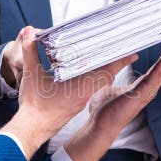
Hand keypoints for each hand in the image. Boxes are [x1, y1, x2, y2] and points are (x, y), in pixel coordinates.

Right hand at [1, 26, 136, 159]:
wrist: (31, 129)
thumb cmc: (33, 106)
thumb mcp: (31, 74)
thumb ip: (30, 51)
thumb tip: (29, 31)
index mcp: (80, 87)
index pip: (107, 70)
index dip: (120, 60)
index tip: (131, 52)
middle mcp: (85, 94)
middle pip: (106, 76)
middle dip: (114, 63)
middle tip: (121, 50)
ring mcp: (81, 100)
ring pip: (99, 83)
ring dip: (104, 70)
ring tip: (106, 57)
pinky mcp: (76, 104)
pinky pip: (91, 88)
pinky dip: (94, 78)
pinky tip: (87, 72)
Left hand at [64, 33, 160, 160]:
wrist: (100, 125)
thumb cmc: (104, 110)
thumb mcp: (111, 86)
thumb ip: (116, 76)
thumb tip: (114, 69)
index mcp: (142, 85)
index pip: (159, 66)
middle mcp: (149, 87)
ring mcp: (148, 90)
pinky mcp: (143, 92)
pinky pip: (157, 73)